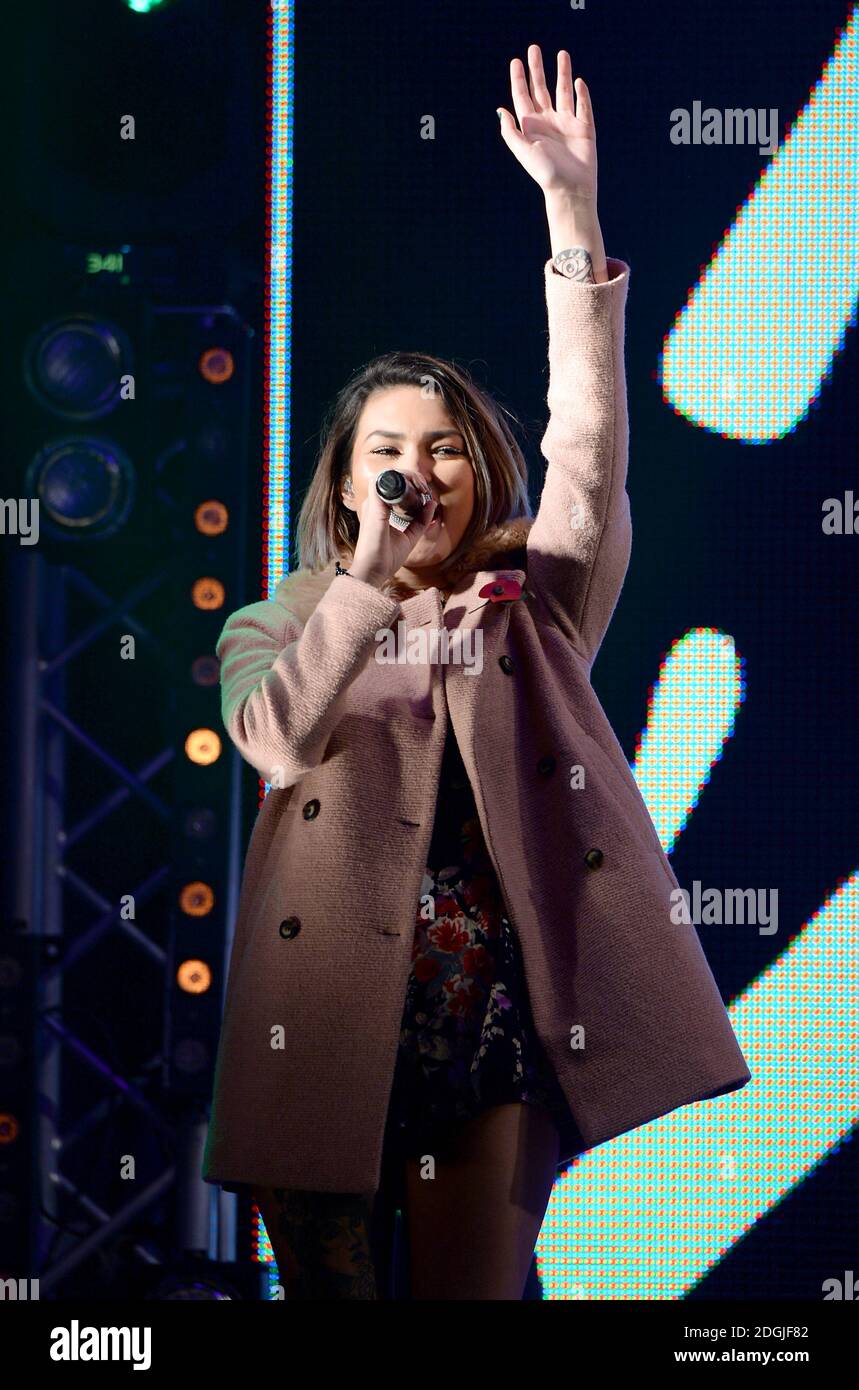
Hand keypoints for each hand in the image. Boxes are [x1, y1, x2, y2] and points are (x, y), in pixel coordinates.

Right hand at [348, 469, 439, 587]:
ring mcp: (372, 503)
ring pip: (389, 475)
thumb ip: (420, 521)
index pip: (394, 487)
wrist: (373, 572)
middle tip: (426, 489)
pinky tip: (417, 490)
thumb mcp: (409, 537)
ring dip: (409, 477)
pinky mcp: (374, 506)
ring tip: (423, 487)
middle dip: (413, 478)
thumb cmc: (385, 558)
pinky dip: (404, 481)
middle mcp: (373, 504)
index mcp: (379, 510)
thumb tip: (432, 503)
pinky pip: (385, 482)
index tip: (425, 493)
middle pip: (392, 478)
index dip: (411, 484)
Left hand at [497, 45, 596, 202]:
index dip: (519, 79)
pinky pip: (583, 106)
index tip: (516, 61)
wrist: (571, 189)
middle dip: (537, 69)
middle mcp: (548, 122)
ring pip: (563, 92)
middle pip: (541, 89)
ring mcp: (567, 123)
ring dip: (562, 73)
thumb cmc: (545, 173)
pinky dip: (581, 94)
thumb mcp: (523, 151)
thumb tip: (501, 110)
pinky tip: (578, 81)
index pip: (523, 97)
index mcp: (531, 127)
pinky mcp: (584, 129)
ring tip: (561, 54)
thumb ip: (511, 131)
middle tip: (534, 49)